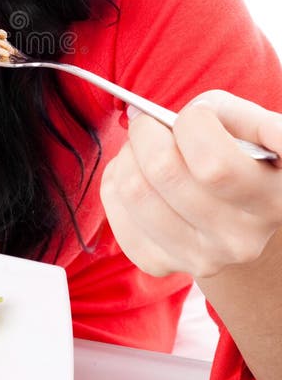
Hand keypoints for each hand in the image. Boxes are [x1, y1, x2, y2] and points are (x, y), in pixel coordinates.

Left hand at [100, 90, 281, 277]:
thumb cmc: (239, 154)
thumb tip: (193, 114)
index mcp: (272, 199)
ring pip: (133, 190)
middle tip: (153, 124)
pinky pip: (114, 209)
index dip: (193, 124)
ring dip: (127, 154)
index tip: (196, 116)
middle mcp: (241, 240)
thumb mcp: (251, 127)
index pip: (213, 165)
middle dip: (147, 131)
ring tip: (143, 148)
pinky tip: (137, 174)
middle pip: (163, 171)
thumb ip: (233, 115)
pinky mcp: (161, 265)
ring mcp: (201, 259)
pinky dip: (114, 180)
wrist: (232, 212)